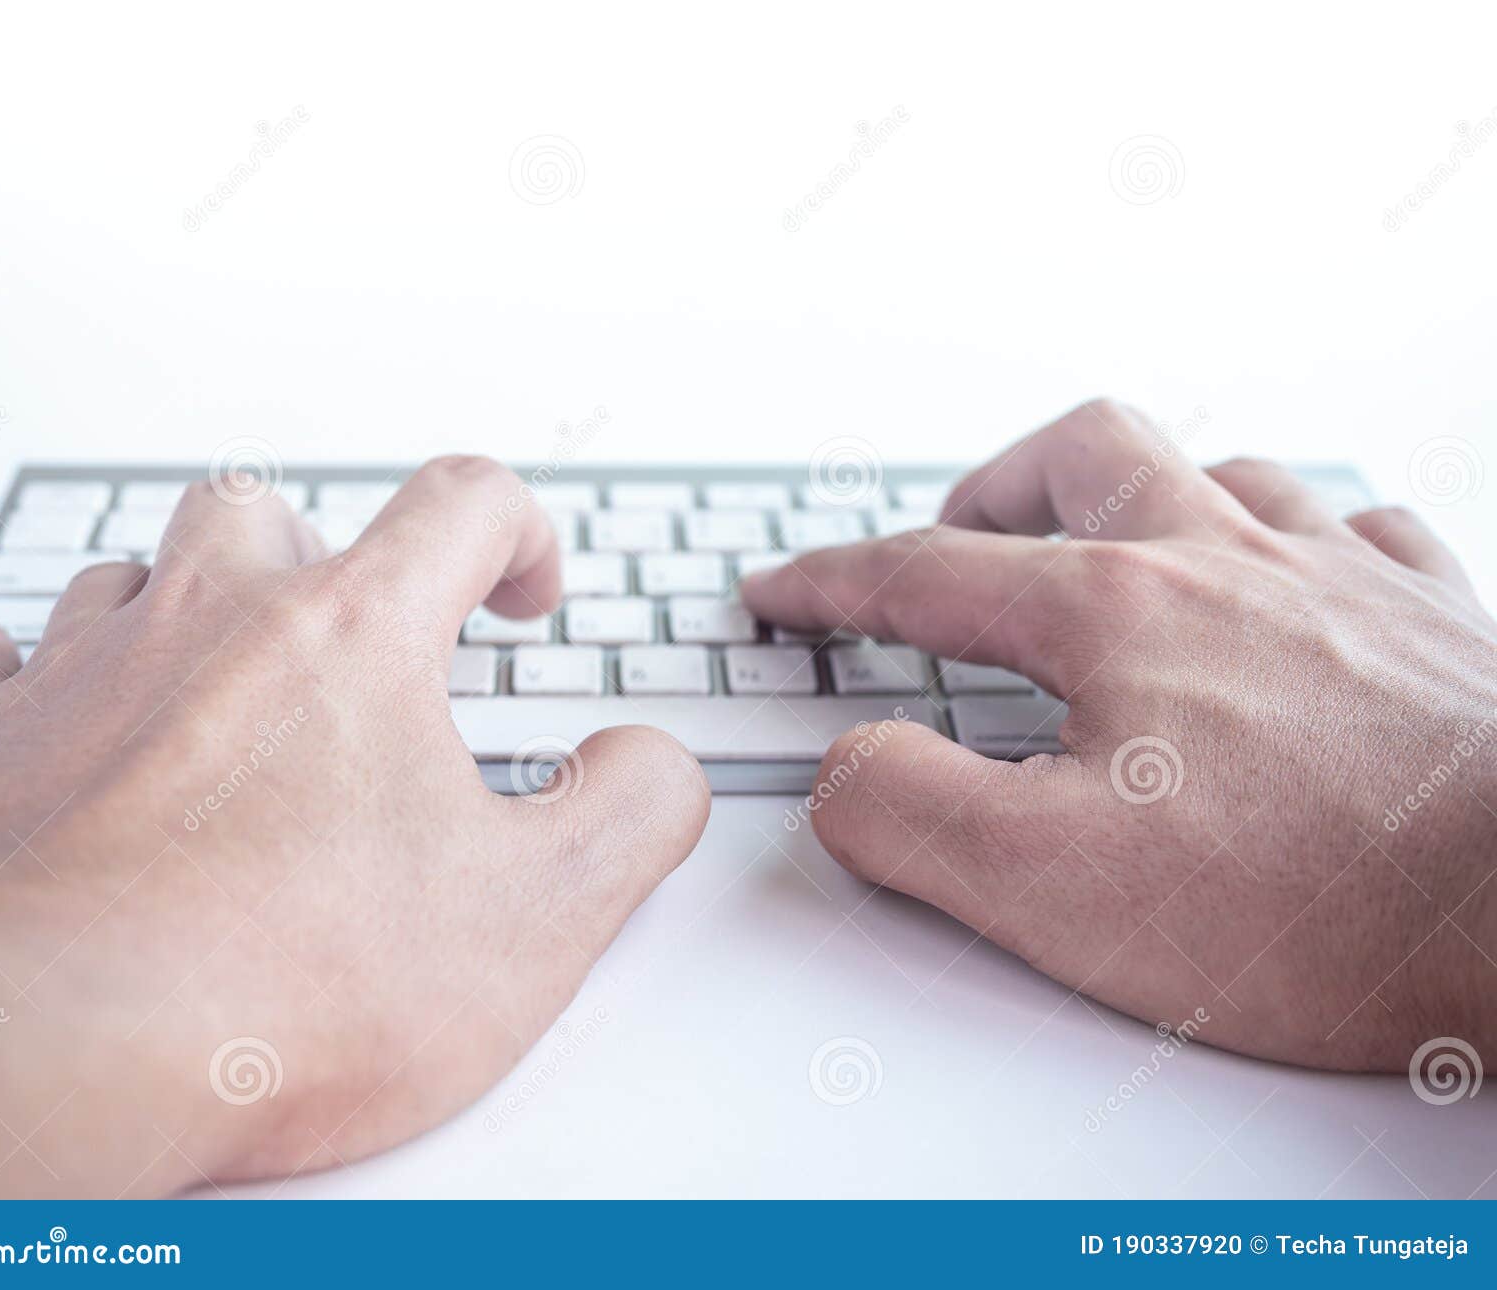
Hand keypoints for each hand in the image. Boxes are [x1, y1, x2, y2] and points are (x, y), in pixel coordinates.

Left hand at [0, 457, 707, 1196]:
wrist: (50, 1057)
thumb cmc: (273, 990)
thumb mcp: (533, 918)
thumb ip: (630, 813)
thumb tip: (650, 765)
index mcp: (351, 638)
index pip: (461, 504)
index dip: (517, 531)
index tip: (523, 590)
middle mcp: (209, 624)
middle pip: (275, 514)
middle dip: (332, 561)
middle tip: (362, 644)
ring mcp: (88, 677)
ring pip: (140, 573)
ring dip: (192, 609)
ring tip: (230, 686)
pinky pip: (7, 658)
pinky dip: (47, 669)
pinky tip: (65, 708)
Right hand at [743, 400, 1496, 1070]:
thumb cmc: (1320, 902)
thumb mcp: (1049, 889)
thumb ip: (908, 815)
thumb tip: (849, 770)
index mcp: (1118, 616)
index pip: (929, 573)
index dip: (833, 581)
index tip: (784, 592)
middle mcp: (1229, 566)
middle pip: (1083, 460)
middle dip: (995, 485)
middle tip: (956, 531)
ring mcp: (1343, 583)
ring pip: (1224, 473)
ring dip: (1145, 495)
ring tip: (1112, 546)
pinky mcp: (1441, 623)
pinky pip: (1362, 526)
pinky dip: (1298, 536)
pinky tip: (1293, 579)